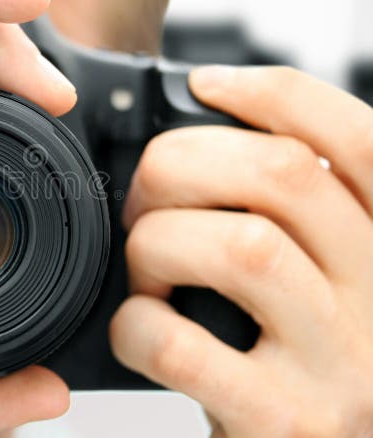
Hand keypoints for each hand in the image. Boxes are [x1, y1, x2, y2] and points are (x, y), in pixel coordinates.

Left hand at [111, 66, 372, 436]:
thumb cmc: (284, 357)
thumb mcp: (311, 275)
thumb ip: (282, 213)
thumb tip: (193, 133)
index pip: (357, 140)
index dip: (277, 93)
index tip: (206, 84)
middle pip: (283, 176)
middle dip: (180, 165)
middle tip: (145, 200)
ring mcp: (341, 366)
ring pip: (241, 248)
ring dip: (159, 244)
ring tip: (147, 271)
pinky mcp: (286, 423)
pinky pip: (184, 345)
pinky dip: (137, 324)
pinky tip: (140, 328)